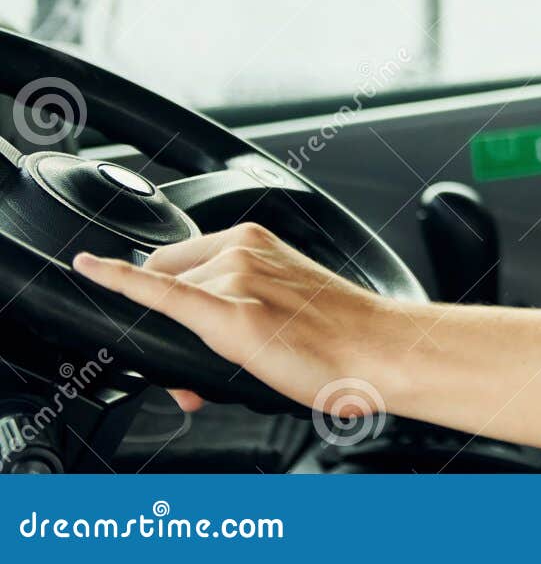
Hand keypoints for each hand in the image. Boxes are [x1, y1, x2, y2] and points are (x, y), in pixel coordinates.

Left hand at [72, 223, 416, 416]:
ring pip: (168, 304)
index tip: (164, 302)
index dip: (170, 293)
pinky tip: (90, 269)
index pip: (179, 261)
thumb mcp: (286, 305)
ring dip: (179, 342)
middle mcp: (240, 250)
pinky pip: (160, 293)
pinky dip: (118, 280)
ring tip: (229, 370)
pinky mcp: (232, 314)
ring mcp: (235, 278)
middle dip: (172, 320)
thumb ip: (237, 312)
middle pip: (166, 281)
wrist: (382, 350)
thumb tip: (197, 360)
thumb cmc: (346, 334)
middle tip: (209, 358)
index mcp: (254, 239)